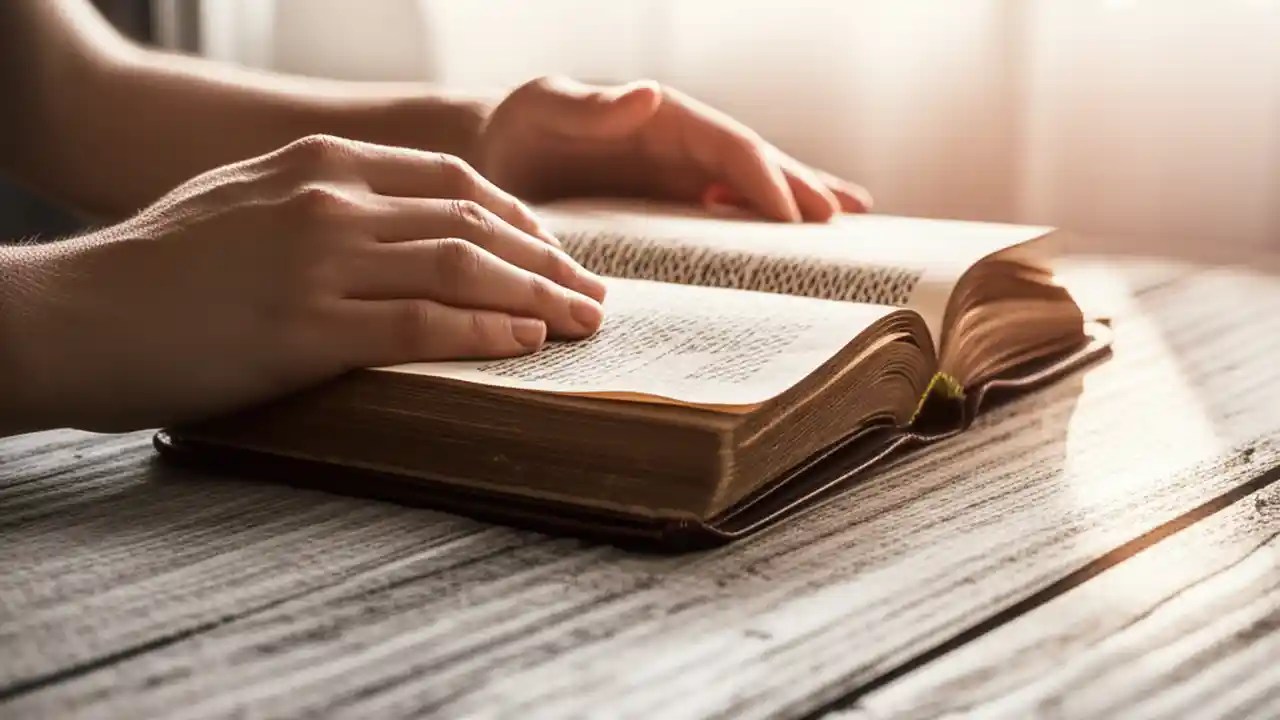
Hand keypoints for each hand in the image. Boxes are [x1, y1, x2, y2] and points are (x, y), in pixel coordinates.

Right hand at [0, 135, 605, 433]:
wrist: (74, 313)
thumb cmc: (158, 265)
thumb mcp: (248, 199)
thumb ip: (324, 200)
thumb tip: (397, 227)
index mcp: (321, 162)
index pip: (453, 181)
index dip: (519, 218)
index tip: (553, 251)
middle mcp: (330, 200)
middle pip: (474, 224)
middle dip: (548, 259)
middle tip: (593, 294)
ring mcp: (320, 261)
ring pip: (462, 270)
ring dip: (537, 295)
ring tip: (582, 322)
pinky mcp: (305, 329)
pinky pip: (421, 327)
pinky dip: (484, 333)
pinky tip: (525, 343)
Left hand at [476, 76, 872, 222]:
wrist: (494, 154)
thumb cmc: (518, 128)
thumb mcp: (545, 108)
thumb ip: (591, 107)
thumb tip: (651, 93)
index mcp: (661, 118)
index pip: (727, 145)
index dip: (764, 177)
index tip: (796, 215)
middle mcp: (680, 145)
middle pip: (753, 163)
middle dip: (799, 187)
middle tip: (847, 217)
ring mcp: (678, 175)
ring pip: (748, 187)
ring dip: (796, 203)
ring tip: (848, 221)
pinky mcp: (667, 203)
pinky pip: (722, 213)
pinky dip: (758, 225)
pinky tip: (786, 242)